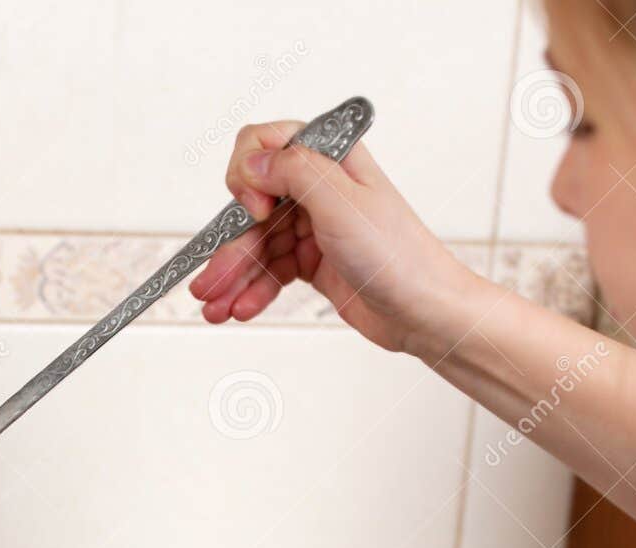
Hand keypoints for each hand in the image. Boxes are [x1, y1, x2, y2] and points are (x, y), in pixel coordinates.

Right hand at [190, 121, 479, 357]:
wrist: (425, 312)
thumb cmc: (401, 258)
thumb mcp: (344, 204)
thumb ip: (296, 172)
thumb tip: (255, 160)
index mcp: (332, 159)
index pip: (267, 146)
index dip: (250, 175)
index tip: (255, 208)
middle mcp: (320, 189)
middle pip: (253, 208)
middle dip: (229, 247)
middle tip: (209, 281)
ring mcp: (315, 226)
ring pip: (257, 245)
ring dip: (233, 276)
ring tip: (214, 306)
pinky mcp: (314, 261)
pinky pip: (271, 271)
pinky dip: (253, 290)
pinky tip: (240, 309)